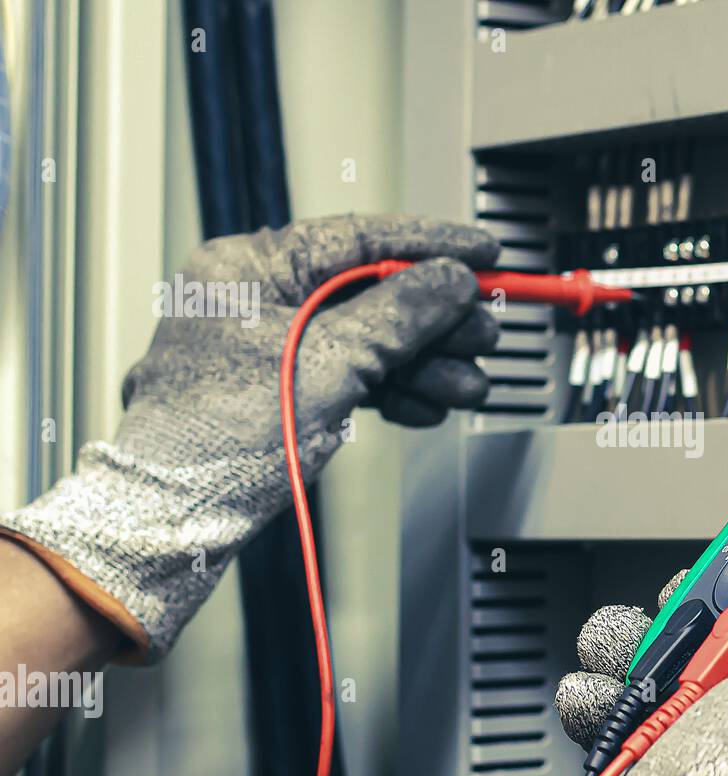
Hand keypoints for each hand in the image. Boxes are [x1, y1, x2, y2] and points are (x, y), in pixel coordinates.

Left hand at [1, 214, 498, 658]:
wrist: (176, 519)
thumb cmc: (217, 437)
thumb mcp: (329, 362)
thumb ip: (398, 314)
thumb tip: (449, 279)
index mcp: (249, 268)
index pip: (357, 237)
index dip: (430, 244)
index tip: (483, 251)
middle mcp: (258, 299)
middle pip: (372, 292)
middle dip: (437, 320)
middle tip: (484, 333)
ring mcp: (271, 348)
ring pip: (369, 341)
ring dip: (426, 365)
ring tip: (468, 385)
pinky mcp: (283, 392)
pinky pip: (353, 376)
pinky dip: (394, 392)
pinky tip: (427, 406)